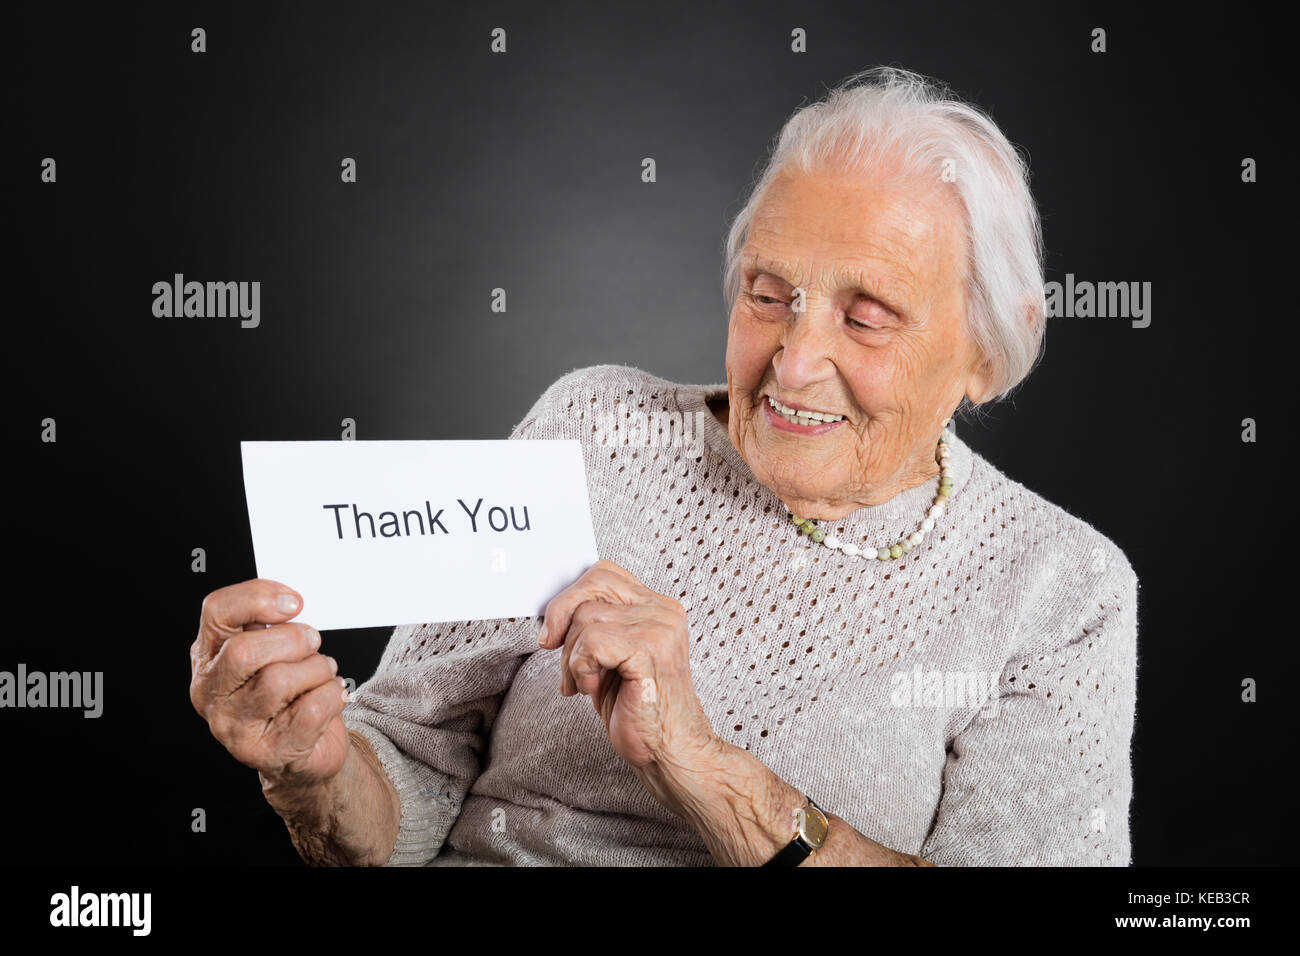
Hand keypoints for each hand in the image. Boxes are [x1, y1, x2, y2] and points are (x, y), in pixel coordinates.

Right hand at [189, 579, 350, 798]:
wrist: (304, 754)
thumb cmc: (290, 693)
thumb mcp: (273, 652)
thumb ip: (271, 625)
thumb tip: (289, 603)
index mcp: (208, 657)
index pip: (216, 612)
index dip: (257, 598)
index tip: (294, 603)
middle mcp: (211, 693)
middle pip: (243, 651)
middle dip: (292, 640)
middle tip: (312, 642)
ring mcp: (234, 727)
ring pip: (279, 680)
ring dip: (316, 669)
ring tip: (322, 674)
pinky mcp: (266, 752)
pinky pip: (310, 709)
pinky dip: (332, 696)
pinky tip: (331, 696)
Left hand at [536, 559, 718, 775]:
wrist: (669, 751)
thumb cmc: (639, 709)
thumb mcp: (608, 657)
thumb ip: (592, 626)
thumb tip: (553, 613)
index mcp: (657, 607)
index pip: (603, 573)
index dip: (571, 596)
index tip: (555, 631)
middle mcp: (663, 611)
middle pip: (593, 584)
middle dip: (560, 616)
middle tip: (551, 647)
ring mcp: (659, 628)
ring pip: (585, 617)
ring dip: (571, 657)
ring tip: (586, 683)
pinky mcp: (649, 650)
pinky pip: (591, 642)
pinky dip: (580, 669)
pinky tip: (594, 688)